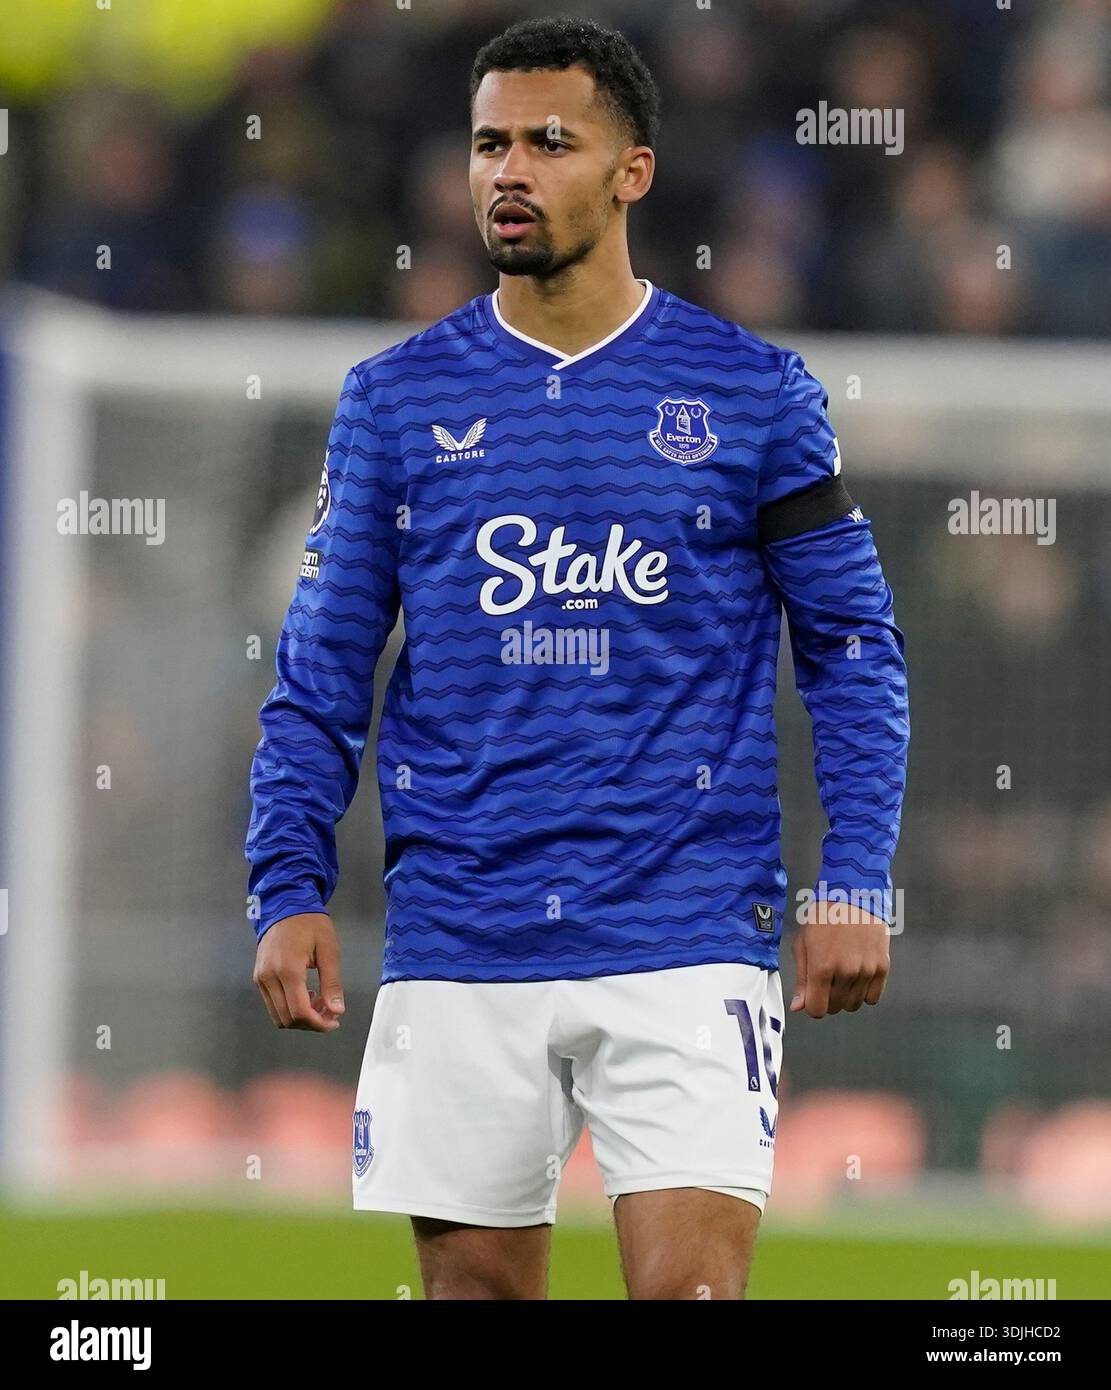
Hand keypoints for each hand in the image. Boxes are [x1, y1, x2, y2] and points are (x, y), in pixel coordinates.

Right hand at [253, 912, 344, 1030]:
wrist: (285, 905)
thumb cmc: (311, 924)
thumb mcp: (329, 950)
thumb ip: (332, 983)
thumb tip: (336, 1011)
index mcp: (287, 970)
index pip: (299, 1011)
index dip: (318, 1023)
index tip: (334, 1022)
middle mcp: (268, 978)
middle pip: (287, 1018)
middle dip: (310, 1023)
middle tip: (330, 1013)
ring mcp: (260, 978)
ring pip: (277, 1015)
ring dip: (299, 1018)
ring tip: (319, 1003)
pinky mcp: (258, 977)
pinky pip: (272, 1004)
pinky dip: (289, 1008)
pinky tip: (305, 995)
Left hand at [789, 900, 889, 1018]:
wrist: (853, 894)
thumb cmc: (823, 916)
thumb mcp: (803, 943)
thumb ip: (802, 978)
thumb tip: (799, 1007)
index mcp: (822, 967)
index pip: (817, 1010)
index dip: (812, 1006)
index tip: (813, 995)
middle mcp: (846, 972)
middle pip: (836, 1008)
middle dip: (828, 999)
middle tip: (827, 979)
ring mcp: (867, 970)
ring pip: (854, 1005)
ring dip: (846, 996)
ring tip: (842, 975)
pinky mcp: (883, 967)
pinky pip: (873, 997)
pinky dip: (865, 992)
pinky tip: (858, 977)